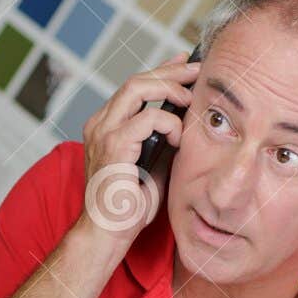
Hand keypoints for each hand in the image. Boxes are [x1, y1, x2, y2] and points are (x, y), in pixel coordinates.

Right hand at [73, 54, 199, 254]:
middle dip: (171, 71)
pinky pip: (148, 118)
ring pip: (138, 88)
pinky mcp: (113, 145)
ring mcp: (103, 132)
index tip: (184, 63)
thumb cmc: (126, 209)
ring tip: (192, 97)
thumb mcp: (152, 167)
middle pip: (137, 81)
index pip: (134, 88)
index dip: (161, 72)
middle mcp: (100, 124)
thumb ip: (163, 144)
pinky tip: (178, 137)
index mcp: (105, 127)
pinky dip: (170, 123)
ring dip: (171, 87)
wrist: (106, 234)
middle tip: (198, 69)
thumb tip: (187, 125)